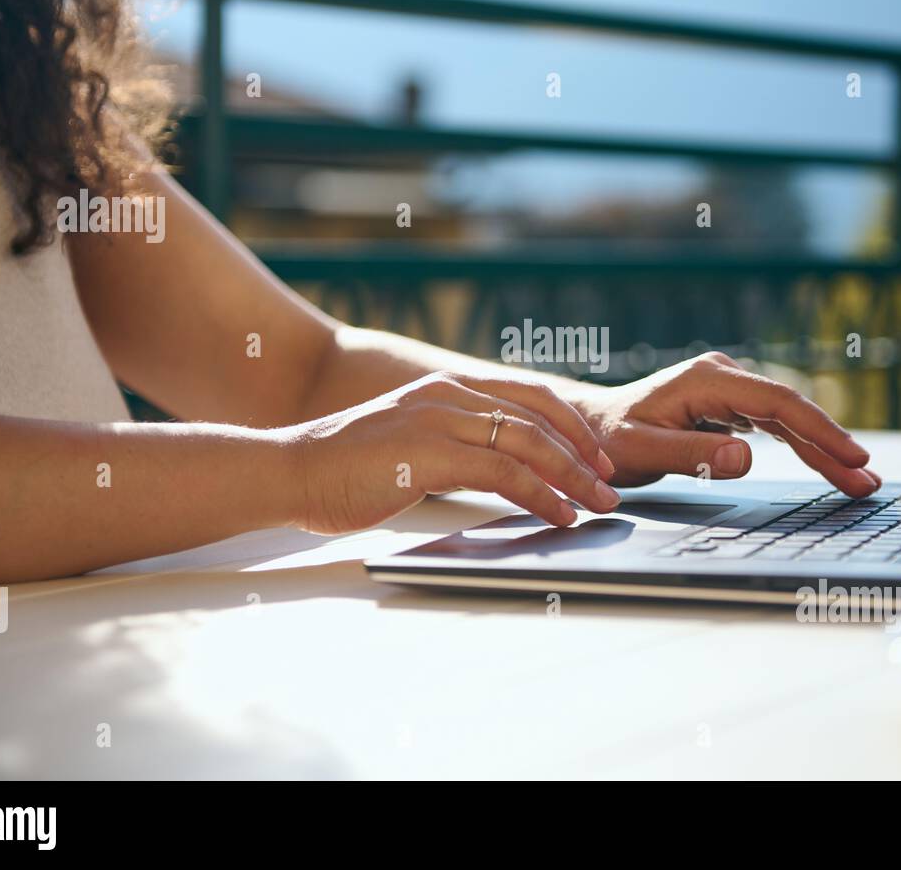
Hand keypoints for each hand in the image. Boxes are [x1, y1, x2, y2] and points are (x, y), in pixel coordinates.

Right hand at [284, 371, 619, 532]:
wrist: (290, 470)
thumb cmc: (345, 467)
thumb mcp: (409, 444)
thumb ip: (452, 446)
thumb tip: (497, 471)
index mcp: (445, 387)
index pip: (527, 395)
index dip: (570, 424)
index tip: (595, 455)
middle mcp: (448, 394)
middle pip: (539, 415)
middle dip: (583, 450)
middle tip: (610, 481)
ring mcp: (440, 419)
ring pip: (529, 441)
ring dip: (572, 475)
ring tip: (596, 502)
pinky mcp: (430, 453)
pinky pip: (504, 471)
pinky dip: (541, 494)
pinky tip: (558, 513)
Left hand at [568, 352, 880, 496]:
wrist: (591, 426)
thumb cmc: (610, 439)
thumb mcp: (643, 450)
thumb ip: (692, 454)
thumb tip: (745, 457)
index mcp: (706, 380)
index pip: (776, 403)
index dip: (818, 430)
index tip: (851, 455)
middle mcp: (723, 377)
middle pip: (791, 410)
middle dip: (832, 444)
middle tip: (867, 478)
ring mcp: (728, 390)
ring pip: (788, 420)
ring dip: (823, 449)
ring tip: (859, 480)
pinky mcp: (729, 406)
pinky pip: (775, 426)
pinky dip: (802, 447)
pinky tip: (829, 465)